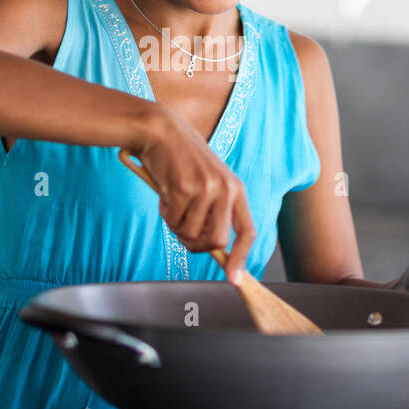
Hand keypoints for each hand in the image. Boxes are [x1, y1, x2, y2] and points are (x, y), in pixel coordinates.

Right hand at [131, 104, 255, 284]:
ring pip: (190, 233)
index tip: (233, 277)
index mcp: (236, 189)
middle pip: (216, 241)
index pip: (248, 231)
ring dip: (176, 225)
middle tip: (182, 233)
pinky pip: (172, 220)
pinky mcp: (183, 188)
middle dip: (196, 245)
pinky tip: (165, 193)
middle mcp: (226, 189)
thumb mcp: (208, 182)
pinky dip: (164, 213)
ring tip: (172, 203)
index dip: (241, 258)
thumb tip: (215, 249)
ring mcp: (206, 188)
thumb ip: (214, 211)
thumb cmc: (182, 159)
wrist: (161, 130)